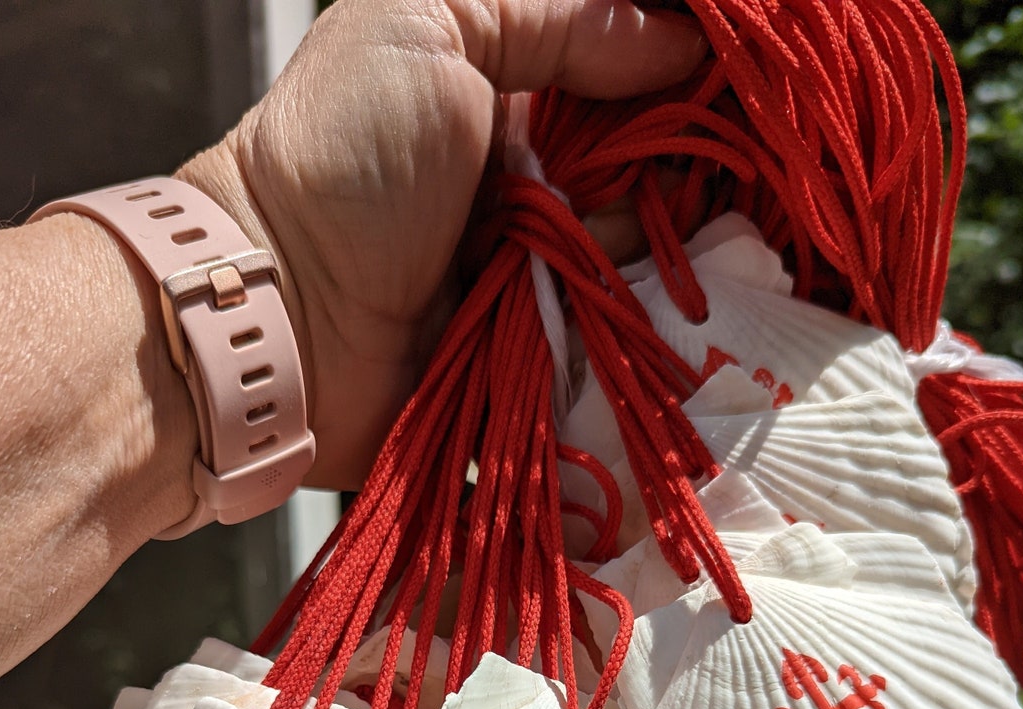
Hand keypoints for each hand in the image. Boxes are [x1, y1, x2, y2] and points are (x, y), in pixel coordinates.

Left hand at [181, 0, 705, 488]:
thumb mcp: (429, 23)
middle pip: (651, 182)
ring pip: (645, 267)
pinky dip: (647, 334)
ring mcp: (539, 282)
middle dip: (686, 177)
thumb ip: (557, 15)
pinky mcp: (538, 361)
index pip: (630, 89)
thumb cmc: (339, 157)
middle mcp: (535, 193)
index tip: (740, 90)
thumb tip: (680, 39)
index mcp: (512, 106)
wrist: (282, 317)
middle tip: (713, 178)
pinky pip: (616, 345)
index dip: (684, 87)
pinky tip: (681, 317)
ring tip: (687, 251)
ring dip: (670, 258)